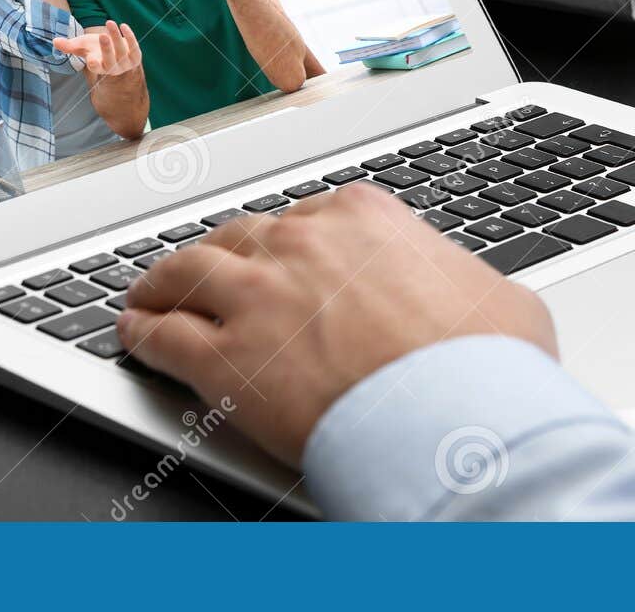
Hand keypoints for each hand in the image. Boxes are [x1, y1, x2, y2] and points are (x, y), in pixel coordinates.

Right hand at [53, 20, 141, 77]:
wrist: (116, 52)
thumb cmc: (95, 49)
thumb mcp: (82, 46)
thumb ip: (69, 46)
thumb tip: (55, 41)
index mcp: (98, 67)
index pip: (96, 68)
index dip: (94, 64)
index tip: (90, 59)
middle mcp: (112, 68)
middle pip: (110, 60)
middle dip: (107, 49)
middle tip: (102, 36)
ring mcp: (125, 63)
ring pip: (122, 51)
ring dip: (116, 37)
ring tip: (110, 22)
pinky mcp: (135, 57)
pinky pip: (134, 48)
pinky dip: (130, 37)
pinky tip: (124, 26)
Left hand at [118, 183, 556, 464]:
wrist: (453, 417)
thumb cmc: (486, 365)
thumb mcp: (500, 300)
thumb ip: (468, 284)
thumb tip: (484, 300)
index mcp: (363, 216)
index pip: (306, 216)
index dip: (288, 242)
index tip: (282, 256)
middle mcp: (300, 243)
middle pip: (240, 237)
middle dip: (222, 254)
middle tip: (208, 271)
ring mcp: (255, 296)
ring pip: (186, 272)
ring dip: (162, 283)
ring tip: (148, 293)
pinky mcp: (223, 358)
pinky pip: (164, 337)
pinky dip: (142, 333)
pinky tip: (134, 334)